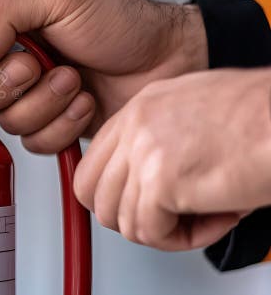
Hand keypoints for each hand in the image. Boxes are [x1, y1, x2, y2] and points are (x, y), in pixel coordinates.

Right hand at [0, 0, 207, 151]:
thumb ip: (2, 12)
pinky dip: (58, 122)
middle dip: (2, 79)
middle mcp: (0, 46)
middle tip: (38, 61)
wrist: (167, 66)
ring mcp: (18, 85)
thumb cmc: (122, 19)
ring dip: (39, 100)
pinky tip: (81, 99)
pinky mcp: (38, 119)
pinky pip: (23, 137)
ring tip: (72, 78)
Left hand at [74, 68, 270, 249]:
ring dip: (165, 230)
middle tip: (167, 217)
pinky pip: (151, 232)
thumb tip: (144, 177)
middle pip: (92, 193)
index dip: (116, 194)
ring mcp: (143, 152)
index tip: (145, 203)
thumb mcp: (197, 110)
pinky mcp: (162, 181)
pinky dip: (185, 239)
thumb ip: (161, 136)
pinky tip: (218, 218)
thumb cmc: (265, 117)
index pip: (93, 164)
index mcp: (142, 106)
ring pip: (121, 219)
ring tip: (206, 215)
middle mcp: (136, 125)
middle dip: (130, 216)